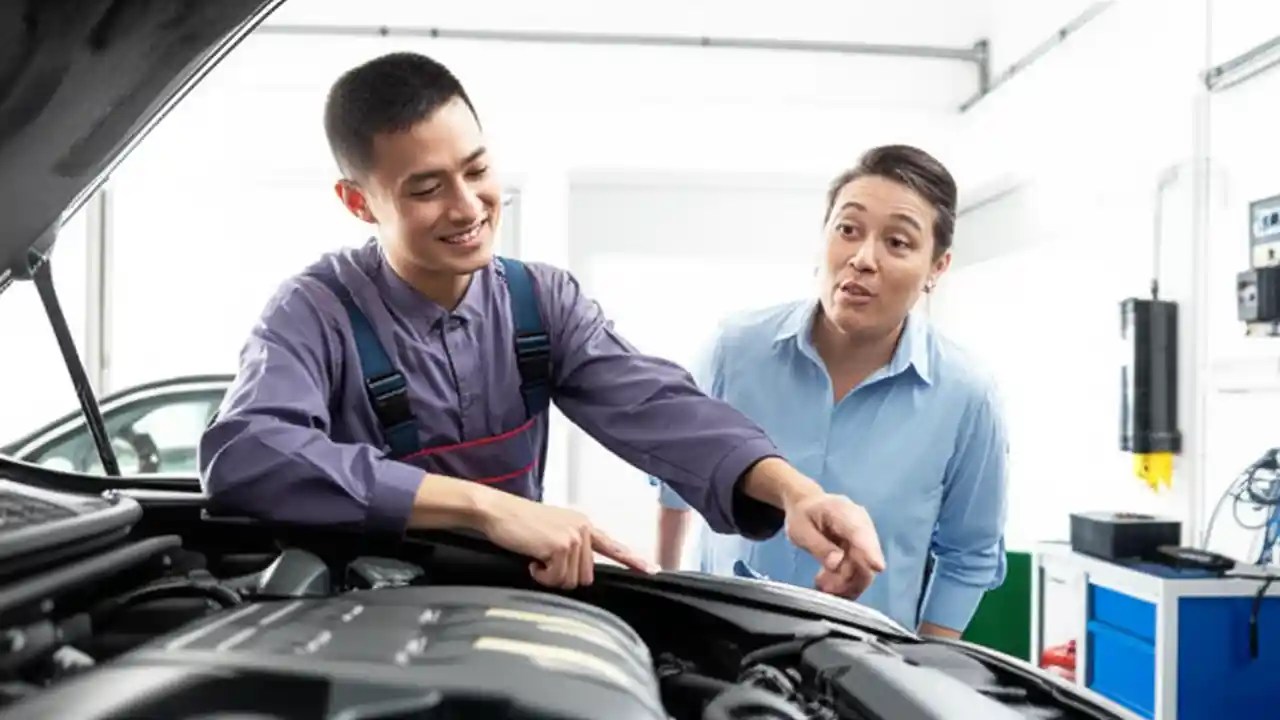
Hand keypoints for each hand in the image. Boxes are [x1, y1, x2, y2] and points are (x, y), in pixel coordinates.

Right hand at [478, 491, 657, 588]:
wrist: (498, 511)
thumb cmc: (518, 523)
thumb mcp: (552, 530)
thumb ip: (571, 546)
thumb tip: (578, 571)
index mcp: (583, 525)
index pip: (612, 546)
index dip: (633, 560)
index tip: (653, 569)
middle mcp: (583, 529)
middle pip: (585, 576)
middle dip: (562, 576)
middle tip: (543, 562)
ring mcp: (574, 537)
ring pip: (571, 581)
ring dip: (550, 577)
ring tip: (536, 557)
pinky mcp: (561, 546)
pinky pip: (556, 580)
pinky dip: (541, 577)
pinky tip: (532, 560)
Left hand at [784, 492, 885, 597]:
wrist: (808, 506)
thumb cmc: (802, 515)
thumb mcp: (800, 529)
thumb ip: (818, 546)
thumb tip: (836, 564)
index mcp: (843, 511)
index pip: (860, 532)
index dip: (870, 551)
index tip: (877, 567)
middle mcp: (861, 524)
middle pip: (866, 556)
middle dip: (847, 577)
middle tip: (823, 586)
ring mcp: (864, 537)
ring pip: (864, 568)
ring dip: (844, 583)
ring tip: (821, 583)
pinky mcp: (862, 550)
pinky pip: (860, 571)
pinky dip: (845, 581)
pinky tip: (827, 582)